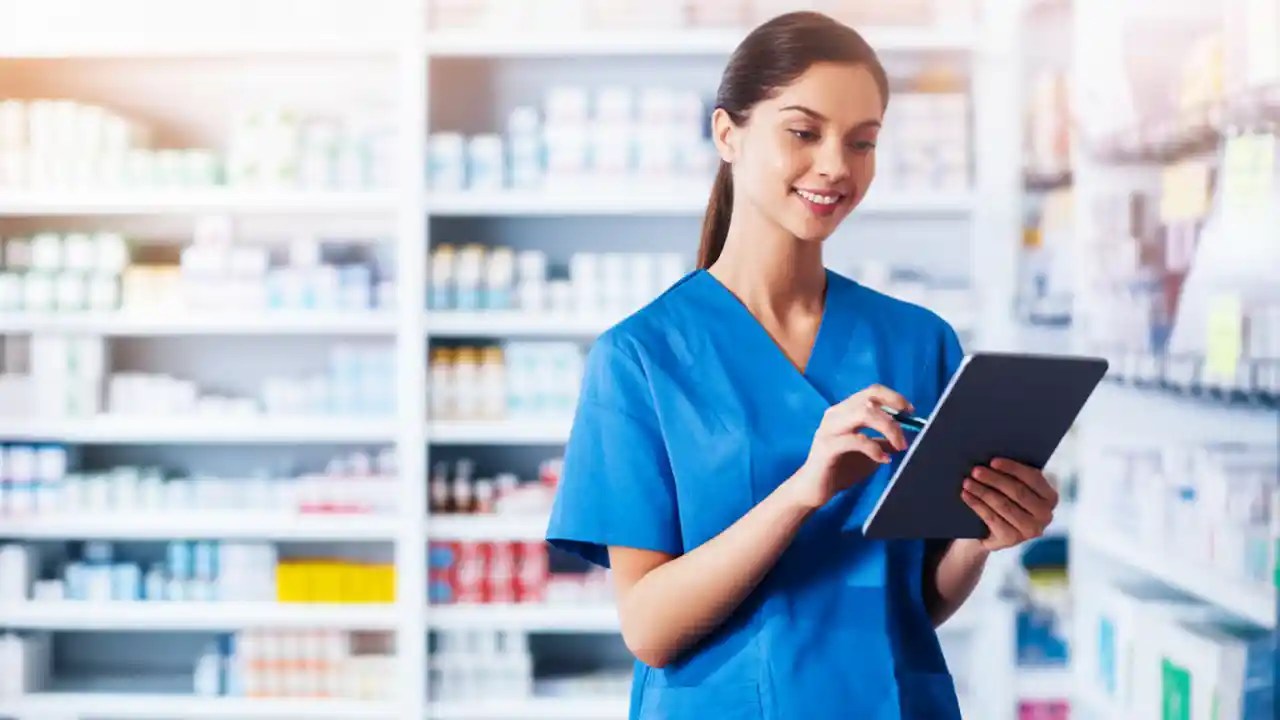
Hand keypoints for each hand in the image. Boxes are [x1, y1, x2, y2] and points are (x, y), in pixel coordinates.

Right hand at [786, 385, 912, 510]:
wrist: (813, 490)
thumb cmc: (841, 469)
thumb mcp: (869, 452)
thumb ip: (884, 441)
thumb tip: (909, 435)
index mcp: (844, 411)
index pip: (871, 392)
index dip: (894, 398)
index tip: (910, 412)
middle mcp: (835, 415)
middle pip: (870, 399)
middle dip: (894, 415)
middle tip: (905, 437)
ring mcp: (829, 429)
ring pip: (864, 413)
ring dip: (888, 428)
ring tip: (898, 446)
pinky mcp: (827, 447)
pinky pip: (856, 440)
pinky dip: (875, 448)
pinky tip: (883, 459)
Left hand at [961, 458, 1058, 550]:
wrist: (990, 531)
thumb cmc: (1004, 499)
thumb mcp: (1013, 487)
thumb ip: (1012, 474)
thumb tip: (993, 460)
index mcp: (1050, 497)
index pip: (1033, 478)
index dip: (1013, 468)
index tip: (993, 461)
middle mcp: (1045, 515)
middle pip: (1017, 492)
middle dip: (994, 479)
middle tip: (975, 470)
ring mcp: (1030, 530)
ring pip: (1003, 505)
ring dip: (983, 491)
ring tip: (967, 482)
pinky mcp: (1012, 539)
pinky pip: (992, 518)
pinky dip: (977, 505)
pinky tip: (966, 495)